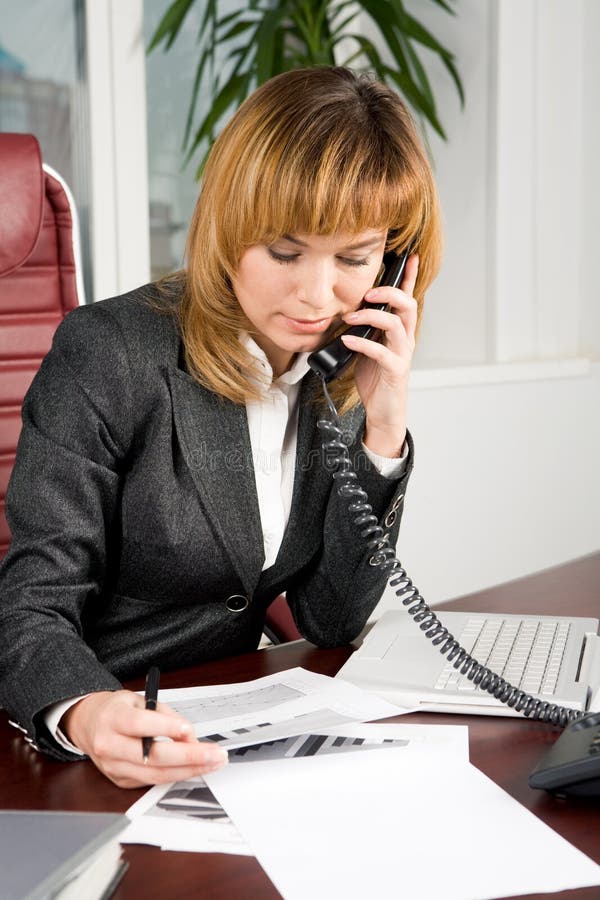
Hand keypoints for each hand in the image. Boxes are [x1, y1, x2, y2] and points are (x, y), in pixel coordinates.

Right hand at [61, 690, 227, 788]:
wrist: (90, 725)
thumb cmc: (118, 710)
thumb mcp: (140, 700)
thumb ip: (166, 716)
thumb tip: (189, 736)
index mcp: (113, 718)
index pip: (139, 724)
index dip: (166, 727)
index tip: (189, 729)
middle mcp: (110, 745)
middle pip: (152, 756)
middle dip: (189, 756)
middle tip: (215, 753)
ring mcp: (114, 766)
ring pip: (155, 774)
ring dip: (189, 770)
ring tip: (212, 763)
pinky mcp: (120, 780)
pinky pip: (152, 781)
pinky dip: (176, 775)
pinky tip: (194, 768)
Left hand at [340, 254, 418, 456]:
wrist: (383, 411)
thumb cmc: (376, 378)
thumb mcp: (368, 346)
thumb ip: (363, 328)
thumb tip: (345, 310)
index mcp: (400, 330)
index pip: (407, 297)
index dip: (409, 276)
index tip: (409, 255)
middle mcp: (405, 339)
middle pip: (408, 305)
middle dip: (389, 292)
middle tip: (367, 292)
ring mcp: (402, 354)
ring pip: (396, 324)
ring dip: (372, 315)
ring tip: (350, 317)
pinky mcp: (395, 370)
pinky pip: (381, 352)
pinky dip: (362, 343)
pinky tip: (346, 340)